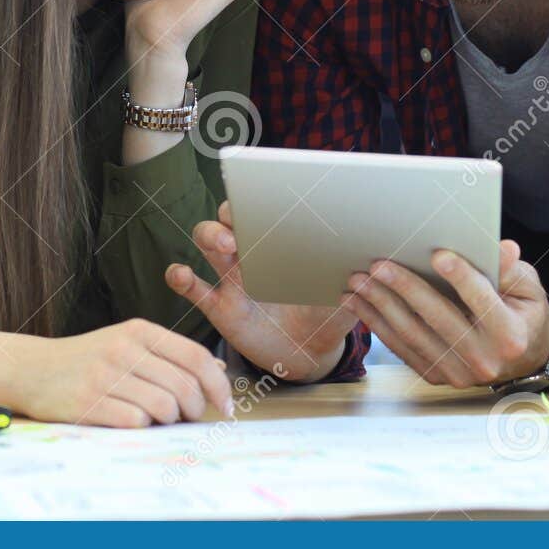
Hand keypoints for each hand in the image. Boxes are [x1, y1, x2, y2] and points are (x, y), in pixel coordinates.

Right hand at [0, 319, 233, 427]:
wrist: (31, 369)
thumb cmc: (88, 359)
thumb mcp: (128, 343)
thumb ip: (170, 354)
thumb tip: (218, 368)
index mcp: (139, 331)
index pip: (195, 356)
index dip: (218, 384)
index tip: (226, 406)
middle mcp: (124, 350)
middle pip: (184, 386)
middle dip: (195, 409)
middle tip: (188, 419)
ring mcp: (104, 376)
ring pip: (164, 407)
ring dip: (169, 421)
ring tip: (158, 420)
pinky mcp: (87, 403)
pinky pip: (135, 422)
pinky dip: (142, 428)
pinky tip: (133, 423)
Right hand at [165, 200, 357, 382]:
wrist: (312, 355)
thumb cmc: (329, 315)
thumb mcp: (346, 296)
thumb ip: (352, 281)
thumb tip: (368, 265)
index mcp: (283, 242)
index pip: (265, 207)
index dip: (259, 195)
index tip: (264, 193)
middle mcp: (254, 253)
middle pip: (230, 217)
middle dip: (232, 213)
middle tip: (243, 225)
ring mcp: (233, 279)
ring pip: (208, 243)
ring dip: (210, 236)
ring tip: (223, 245)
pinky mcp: (221, 308)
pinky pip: (195, 289)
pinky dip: (181, 279)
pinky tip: (180, 274)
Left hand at [344, 241, 548, 387]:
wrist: (523, 357)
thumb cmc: (523, 312)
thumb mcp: (527, 288)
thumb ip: (511, 270)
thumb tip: (503, 248)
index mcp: (511, 336)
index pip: (483, 302)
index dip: (462, 277)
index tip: (438, 254)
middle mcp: (484, 360)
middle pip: (439, 319)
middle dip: (406, 289)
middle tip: (378, 264)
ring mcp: (458, 373)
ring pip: (413, 335)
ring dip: (381, 306)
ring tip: (358, 281)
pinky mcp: (437, 376)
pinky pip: (402, 348)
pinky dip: (378, 324)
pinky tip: (358, 303)